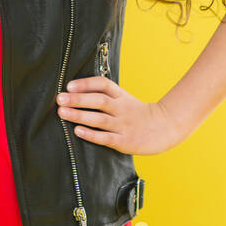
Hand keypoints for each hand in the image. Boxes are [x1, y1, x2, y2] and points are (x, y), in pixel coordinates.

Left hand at [56, 77, 184, 155]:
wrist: (165, 128)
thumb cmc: (138, 113)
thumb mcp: (125, 99)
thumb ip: (105, 95)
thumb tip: (76, 91)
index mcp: (121, 96)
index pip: (104, 85)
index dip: (86, 84)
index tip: (69, 85)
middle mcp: (122, 109)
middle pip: (99, 101)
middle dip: (78, 99)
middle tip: (60, 98)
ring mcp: (123, 125)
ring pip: (99, 119)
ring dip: (79, 115)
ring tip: (62, 112)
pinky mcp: (125, 141)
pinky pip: (106, 138)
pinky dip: (91, 134)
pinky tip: (78, 131)